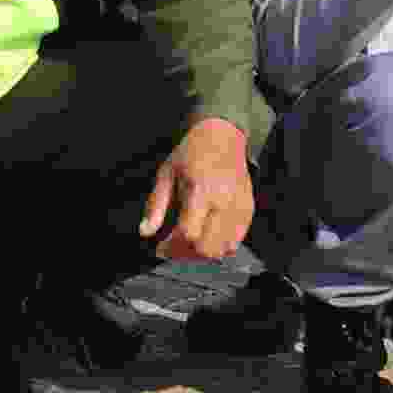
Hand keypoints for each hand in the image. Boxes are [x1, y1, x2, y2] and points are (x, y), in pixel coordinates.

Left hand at [141, 117, 256, 261]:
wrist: (223, 137)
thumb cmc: (191, 153)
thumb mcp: (166, 173)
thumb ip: (156, 205)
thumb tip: (145, 232)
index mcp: (202, 191)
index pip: (189, 233)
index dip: (172, 247)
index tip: (160, 248)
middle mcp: (224, 203)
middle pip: (207, 248)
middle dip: (185, 254)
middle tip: (171, 248)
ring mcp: (239, 209)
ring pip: (223, 250)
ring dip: (202, 254)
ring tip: (186, 244)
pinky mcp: (248, 212)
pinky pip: (235, 243)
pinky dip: (218, 247)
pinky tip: (203, 237)